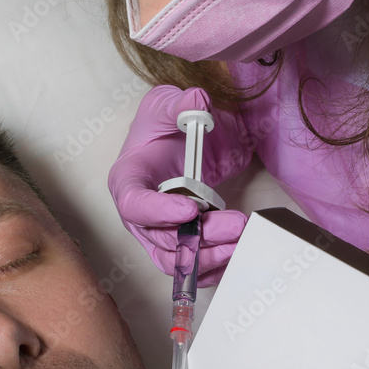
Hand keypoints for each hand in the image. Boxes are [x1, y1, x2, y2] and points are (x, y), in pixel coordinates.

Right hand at [108, 85, 250, 285]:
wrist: (180, 147)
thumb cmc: (164, 129)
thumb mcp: (166, 106)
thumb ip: (179, 104)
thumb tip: (197, 101)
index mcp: (127, 180)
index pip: (134, 204)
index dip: (159, 212)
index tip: (191, 209)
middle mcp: (137, 216)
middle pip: (163, 238)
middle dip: (201, 235)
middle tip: (236, 224)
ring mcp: (156, 235)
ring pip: (177, 260)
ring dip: (210, 256)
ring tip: (241, 239)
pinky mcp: (178, 247)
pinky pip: (192, 267)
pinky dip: (214, 266)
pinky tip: (237, 251)